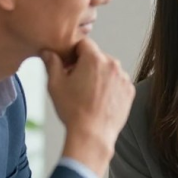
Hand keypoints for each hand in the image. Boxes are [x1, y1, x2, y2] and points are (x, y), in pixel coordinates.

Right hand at [43, 39, 134, 176]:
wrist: (92, 135)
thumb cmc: (73, 111)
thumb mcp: (55, 84)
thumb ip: (51, 63)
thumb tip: (48, 52)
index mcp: (94, 59)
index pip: (83, 43)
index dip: (73, 53)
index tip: (68, 65)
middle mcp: (113, 65)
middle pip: (97, 56)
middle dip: (86, 65)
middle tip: (76, 82)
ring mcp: (124, 78)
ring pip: (108, 69)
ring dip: (99, 75)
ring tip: (88, 94)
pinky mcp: (130, 91)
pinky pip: (118, 82)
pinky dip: (110, 87)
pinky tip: (99, 100)